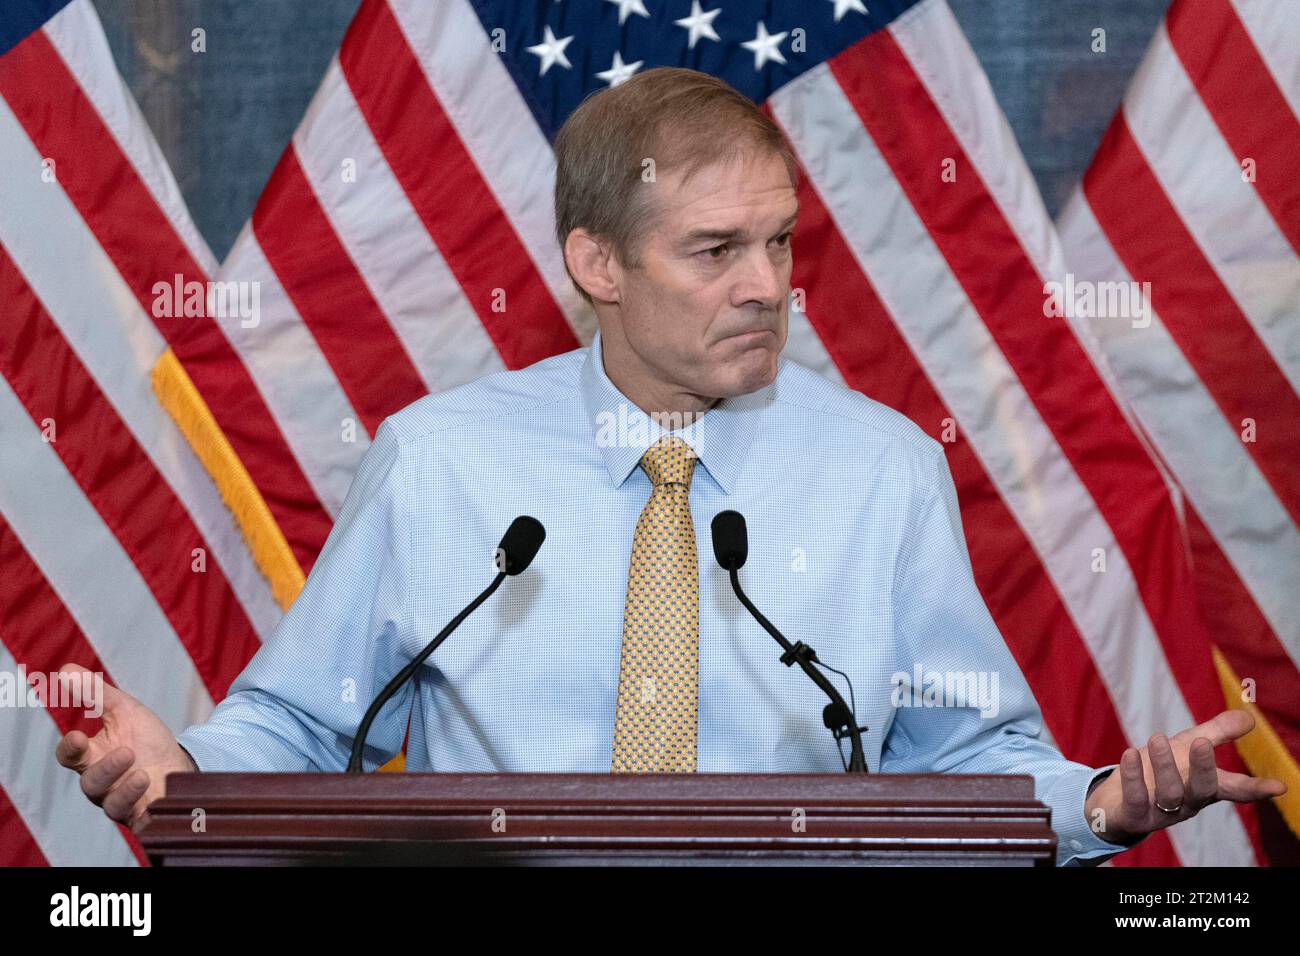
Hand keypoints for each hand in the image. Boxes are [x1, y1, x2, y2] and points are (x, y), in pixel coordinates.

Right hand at [53, 663, 197, 832]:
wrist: (180, 765)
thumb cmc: (146, 739)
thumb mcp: (125, 711)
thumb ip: (96, 693)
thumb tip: (65, 670)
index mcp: (93, 756)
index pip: (70, 756)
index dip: (70, 748)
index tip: (78, 736)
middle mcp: (102, 782)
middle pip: (90, 783)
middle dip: (105, 769)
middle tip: (126, 752)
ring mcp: (121, 801)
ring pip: (111, 804)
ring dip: (126, 789)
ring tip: (143, 773)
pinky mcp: (142, 815)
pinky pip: (135, 819)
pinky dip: (142, 806)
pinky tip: (154, 791)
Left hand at [1084, 709, 1286, 845]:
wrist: (1116, 802)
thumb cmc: (1159, 772)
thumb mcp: (1187, 748)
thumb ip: (1217, 733)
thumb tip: (1250, 717)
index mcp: (1205, 787)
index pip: (1235, 788)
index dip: (1255, 788)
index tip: (1278, 786)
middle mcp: (1187, 802)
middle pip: (1202, 790)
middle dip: (1204, 768)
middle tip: (1202, 743)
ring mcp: (1161, 812)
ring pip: (1169, 793)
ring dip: (1164, 764)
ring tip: (1157, 737)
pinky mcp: (1134, 815)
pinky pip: (1136, 799)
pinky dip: (1133, 777)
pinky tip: (1130, 754)